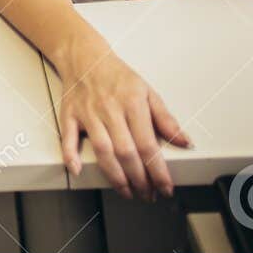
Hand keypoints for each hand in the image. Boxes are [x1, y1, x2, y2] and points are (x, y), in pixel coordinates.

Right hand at [55, 41, 191, 200]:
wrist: (84, 56)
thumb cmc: (117, 76)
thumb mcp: (147, 92)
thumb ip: (166, 119)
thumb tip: (185, 141)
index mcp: (133, 104)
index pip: (148, 145)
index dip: (158, 171)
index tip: (166, 187)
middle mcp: (110, 110)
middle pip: (126, 152)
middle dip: (139, 179)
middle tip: (148, 195)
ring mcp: (88, 113)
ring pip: (102, 150)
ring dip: (115, 176)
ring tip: (127, 191)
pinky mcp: (70, 114)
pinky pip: (67, 136)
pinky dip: (70, 154)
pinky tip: (77, 169)